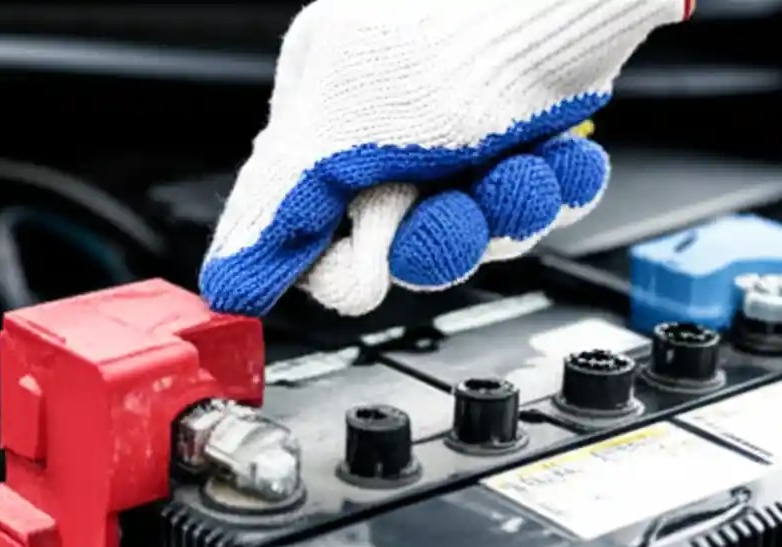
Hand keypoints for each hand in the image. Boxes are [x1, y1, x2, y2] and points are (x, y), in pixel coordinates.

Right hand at [201, 0, 692, 315]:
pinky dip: (552, 185)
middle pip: (410, 238)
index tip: (366, 273)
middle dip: (444, 234)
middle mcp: (395, 124)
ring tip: (519, 172)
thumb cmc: (448, 32)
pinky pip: (539, 198)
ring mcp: (467, 130)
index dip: (348, 260)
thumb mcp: (335, 127)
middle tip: (458, 211)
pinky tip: (553, 157)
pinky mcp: (531, 134)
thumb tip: (228, 277)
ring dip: (505, 210)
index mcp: (327, 111)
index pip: (319, 225)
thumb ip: (279, 209)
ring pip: (481, 226)